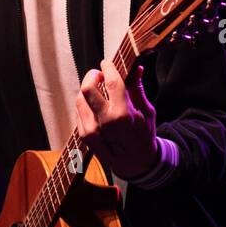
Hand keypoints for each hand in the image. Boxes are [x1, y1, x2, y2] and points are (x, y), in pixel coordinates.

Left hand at [74, 58, 158, 179]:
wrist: (136, 164)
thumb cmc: (144, 135)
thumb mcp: (147, 111)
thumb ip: (137, 89)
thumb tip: (136, 68)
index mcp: (123, 114)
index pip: (111, 81)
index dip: (108, 67)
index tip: (107, 62)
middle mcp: (104, 122)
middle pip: (87, 88)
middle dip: (92, 76)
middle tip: (100, 74)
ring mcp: (91, 130)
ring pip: (79, 99)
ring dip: (87, 90)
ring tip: (98, 89)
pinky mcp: (84, 136)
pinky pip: (78, 112)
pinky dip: (85, 104)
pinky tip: (95, 105)